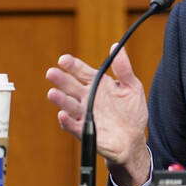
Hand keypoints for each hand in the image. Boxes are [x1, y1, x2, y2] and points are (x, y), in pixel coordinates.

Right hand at [46, 46, 150, 185]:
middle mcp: (87, 98)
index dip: (72, 65)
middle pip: (71, 86)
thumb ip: (123, 68)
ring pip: (69, 105)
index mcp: (97, 84)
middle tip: (51, 73)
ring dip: (60, 99)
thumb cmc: (132, 111)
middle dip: (61, 79)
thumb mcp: (132, 86)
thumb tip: (116, 46)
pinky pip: (73, 126)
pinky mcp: (85, 131)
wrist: (134, 139)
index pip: (81, 71)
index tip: (63, 59)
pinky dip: (67, 121)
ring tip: (52, 93)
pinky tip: (62, 115)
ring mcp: (85, 114)